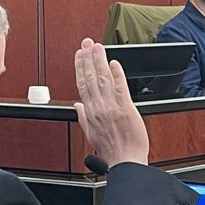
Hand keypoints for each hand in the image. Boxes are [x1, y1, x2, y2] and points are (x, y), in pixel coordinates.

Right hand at [73, 39, 148, 166]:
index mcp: (90, 113)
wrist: (126, 161)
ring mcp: (112, 107)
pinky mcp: (126, 109)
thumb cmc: (112, 151)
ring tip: (97, 47)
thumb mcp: (91, 135)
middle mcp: (99, 107)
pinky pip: (120, 88)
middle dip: (88, 58)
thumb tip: (77, 106)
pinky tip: (114, 63)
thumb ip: (83, 118)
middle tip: (86, 43)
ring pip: (103, 80)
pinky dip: (117, 75)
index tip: (79, 55)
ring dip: (99, 61)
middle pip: (90, 78)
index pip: (82, 85)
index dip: (80, 68)